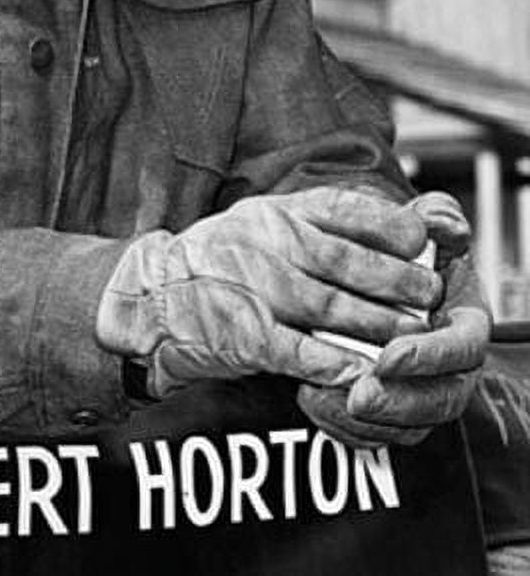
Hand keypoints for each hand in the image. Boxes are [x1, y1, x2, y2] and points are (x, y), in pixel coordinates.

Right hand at [97, 186, 440, 394]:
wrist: (150, 297)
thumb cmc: (219, 259)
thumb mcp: (261, 222)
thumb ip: (314, 224)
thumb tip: (390, 232)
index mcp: (273, 213)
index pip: (339, 209)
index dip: (386, 224)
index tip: (420, 239)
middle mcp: (264, 244)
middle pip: (344, 260)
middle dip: (395, 280)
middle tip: (428, 296)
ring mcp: (252, 289)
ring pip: (328, 307)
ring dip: (377, 324)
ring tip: (411, 335)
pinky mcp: (242, 335)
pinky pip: (298, 351)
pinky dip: (333, 362)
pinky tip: (362, 369)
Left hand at [298, 191, 490, 445]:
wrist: (368, 273)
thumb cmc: (402, 251)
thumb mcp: (419, 227)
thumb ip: (435, 219)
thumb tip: (446, 224)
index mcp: (464, 320)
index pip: (464, 347)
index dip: (432, 356)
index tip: (390, 355)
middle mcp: (451, 363)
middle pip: (442, 398)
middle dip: (400, 402)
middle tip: (358, 395)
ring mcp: (424, 389)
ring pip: (410, 424)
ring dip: (370, 421)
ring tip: (324, 400)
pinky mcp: (394, 410)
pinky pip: (378, 434)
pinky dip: (347, 426)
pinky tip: (312, 401)